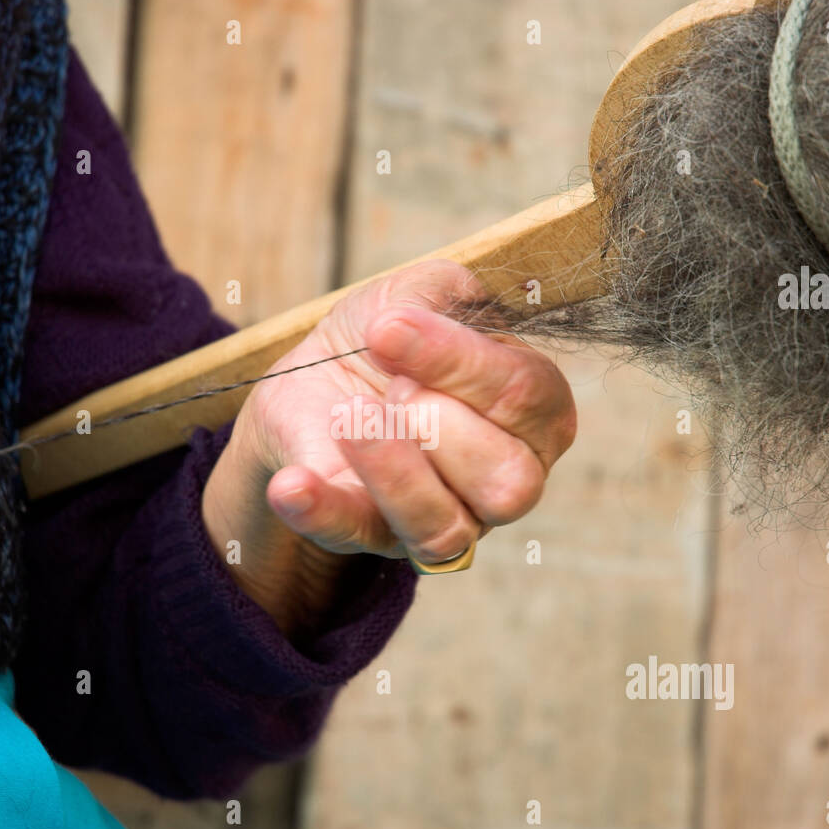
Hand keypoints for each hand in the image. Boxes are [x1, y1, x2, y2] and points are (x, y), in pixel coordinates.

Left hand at [201, 259, 576, 629]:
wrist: (318, 377)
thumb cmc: (387, 339)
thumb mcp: (418, 292)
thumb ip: (439, 295)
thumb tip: (407, 326)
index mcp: (535, 413)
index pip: (526, 396)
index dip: (460, 360)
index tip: (390, 327)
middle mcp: (506, 479)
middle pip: (509, 481)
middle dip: (440, 424)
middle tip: (390, 386)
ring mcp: (447, 518)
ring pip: (445, 527)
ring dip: (392, 467)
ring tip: (348, 415)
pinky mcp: (375, 535)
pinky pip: (356, 536)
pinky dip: (322, 511)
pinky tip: (293, 484)